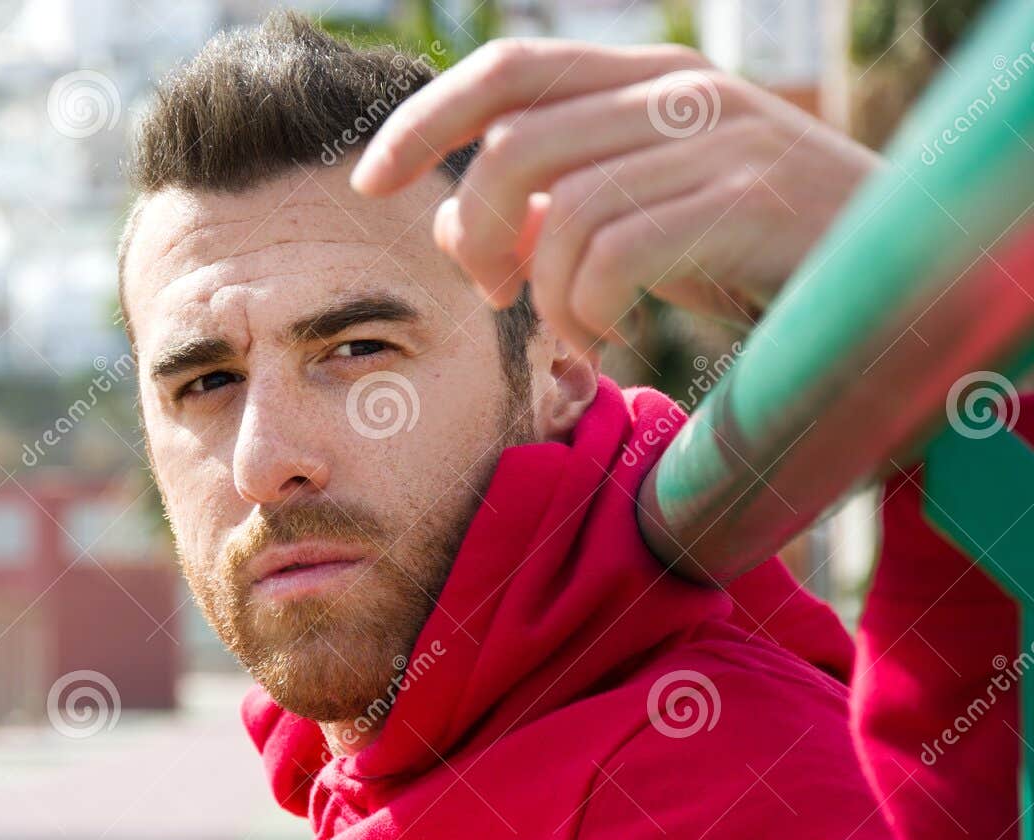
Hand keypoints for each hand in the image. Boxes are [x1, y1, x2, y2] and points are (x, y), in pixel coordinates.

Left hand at [351, 39, 884, 355]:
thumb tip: (464, 218)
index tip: (374, 180)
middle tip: (493, 291)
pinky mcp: (747, 203)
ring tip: (575, 326)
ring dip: (543, 290)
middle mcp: (681, 95)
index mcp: (651, 82)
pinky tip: (612, 334)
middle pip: (513, 143)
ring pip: (559, 209)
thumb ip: (569, 199)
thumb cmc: (759, 254)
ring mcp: (720, 143)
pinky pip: (613, 255)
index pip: (510, 70)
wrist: (901, 280)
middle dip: (473, 231)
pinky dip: (589, 309)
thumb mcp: (654, 214)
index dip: (427, 121)